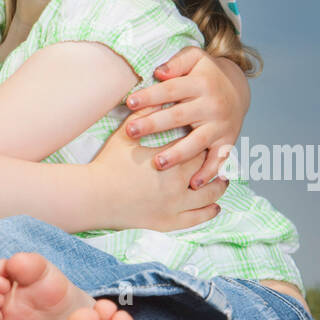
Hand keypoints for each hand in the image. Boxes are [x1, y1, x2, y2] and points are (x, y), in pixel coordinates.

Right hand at [89, 125, 227, 231]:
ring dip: (219, 187)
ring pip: (208, 196)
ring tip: (224, 180)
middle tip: (217, 153)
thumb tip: (162, 96)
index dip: (203, 140)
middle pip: (206, 169)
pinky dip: (209, 212)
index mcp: (171, 161)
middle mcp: (179, 185)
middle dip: (212, 160)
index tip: (205, 134)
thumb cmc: (108, 164)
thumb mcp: (127, 134)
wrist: (95, 197)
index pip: (198, 147)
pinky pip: (197, 219)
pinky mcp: (169, 223)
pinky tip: (215, 206)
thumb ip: (146, 113)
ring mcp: (176, 207)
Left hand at [123, 46, 247, 185]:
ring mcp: (220, 126)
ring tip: (157, 162)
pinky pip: (218, 160)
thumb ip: (177, 62)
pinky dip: (208, 173)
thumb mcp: (195, 57)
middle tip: (131, 131)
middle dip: (154, 125)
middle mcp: (212, 105)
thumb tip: (159, 72)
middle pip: (179, 116)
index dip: (150, 96)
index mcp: (201, 84)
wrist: (238, 88)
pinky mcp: (228, 141)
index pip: (171, 90)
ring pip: (197, 142)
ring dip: (178, 154)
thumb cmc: (206, 73)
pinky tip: (193, 184)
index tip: (129, 102)